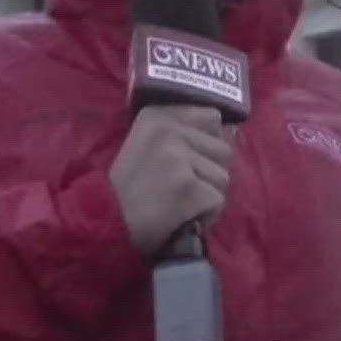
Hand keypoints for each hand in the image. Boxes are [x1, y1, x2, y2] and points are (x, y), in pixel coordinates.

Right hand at [108, 105, 233, 255]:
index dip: (205, 143)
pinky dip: (206, 215)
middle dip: (208, 173)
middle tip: (178, 188)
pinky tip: (181, 217)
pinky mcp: (188, 185)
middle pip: (223, 150)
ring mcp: (178, 156)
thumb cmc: (130, 189)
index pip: (211, 117)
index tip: (185, 161)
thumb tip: (233, 128)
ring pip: (223, 177)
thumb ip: (188, 133)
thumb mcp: (149, 147)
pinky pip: (217, 201)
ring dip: (207, 195)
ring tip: (178, 203)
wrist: (108, 225)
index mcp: (157, 115)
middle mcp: (168, 129)